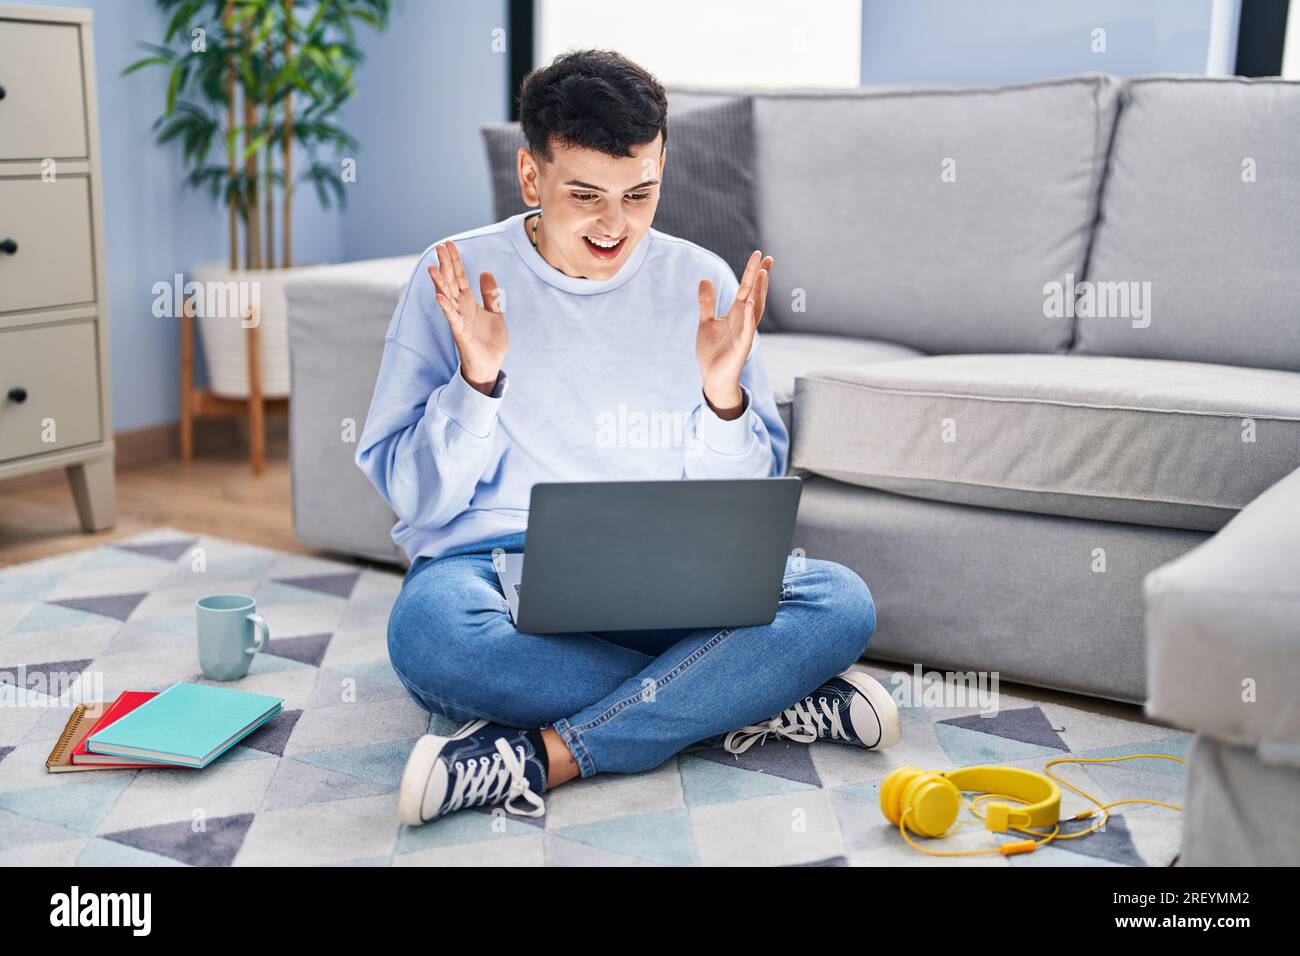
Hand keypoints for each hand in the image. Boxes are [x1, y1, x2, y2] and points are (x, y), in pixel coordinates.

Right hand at [427, 239, 507, 393]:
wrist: (490, 366)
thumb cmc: (489, 342)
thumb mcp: (495, 313)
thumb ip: (489, 294)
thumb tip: (485, 272)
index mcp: (468, 303)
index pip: (459, 277)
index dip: (455, 261)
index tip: (449, 244)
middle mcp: (460, 309)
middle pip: (450, 283)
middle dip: (445, 265)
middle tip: (439, 247)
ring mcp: (458, 321)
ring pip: (446, 298)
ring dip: (439, 283)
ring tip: (432, 267)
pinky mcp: (460, 334)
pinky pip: (451, 319)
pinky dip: (446, 308)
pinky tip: (439, 297)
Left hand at [696, 250, 771, 418]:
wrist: (713, 376)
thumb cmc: (713, 351)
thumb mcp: (707, 321)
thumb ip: (707, 302)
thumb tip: (706, 279)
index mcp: (736, 313)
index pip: (747, 289)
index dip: (752, 272)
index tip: (759, 255)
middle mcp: (744, 320)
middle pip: (755, 294)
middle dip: (760, 277)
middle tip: (767, 258)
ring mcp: (745, 332)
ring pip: (756, 309)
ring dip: (760, 291)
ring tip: (762, 273)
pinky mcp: (742, 346)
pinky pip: (748, 329)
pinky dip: (750, 316)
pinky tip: (751, 303)